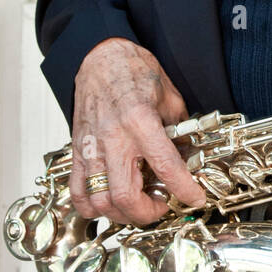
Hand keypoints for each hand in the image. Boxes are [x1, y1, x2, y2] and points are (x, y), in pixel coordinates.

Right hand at [70, 37, 206, 225]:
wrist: (99, 57)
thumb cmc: (133, 72)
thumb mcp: (169, 97)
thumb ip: (179, 131)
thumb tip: (190, 160)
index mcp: (140, 120)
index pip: (165, 166)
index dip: (184, 189)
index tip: (195, 199)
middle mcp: (112, 138)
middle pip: (125, 196)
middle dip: (149, 213)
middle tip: (163, 205)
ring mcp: (90, 148)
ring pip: (100, 201)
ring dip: (123, 214)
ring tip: (139, 204)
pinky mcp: (76, 152)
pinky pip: (77, 193)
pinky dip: (93, 207)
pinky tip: (110, 202)